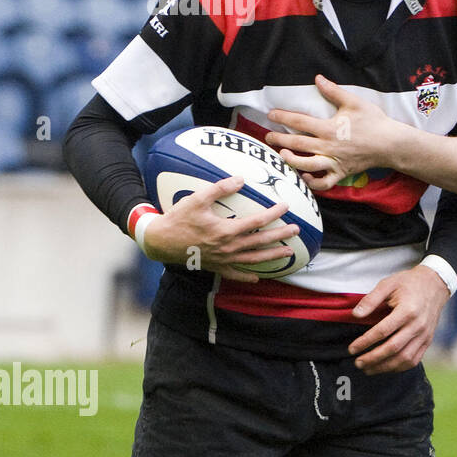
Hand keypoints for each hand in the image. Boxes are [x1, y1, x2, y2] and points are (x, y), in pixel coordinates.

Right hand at [141, 175, 299, 282]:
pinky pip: (235, 274)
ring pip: (254, 260)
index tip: (285, 206)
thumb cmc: (178, 219)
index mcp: (226, 231)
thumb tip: (240, 179)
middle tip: (296, 230)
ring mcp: (223, 260)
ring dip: (272, 256)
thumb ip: (219, 188)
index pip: (257, 222)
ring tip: (288, 252)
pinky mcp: (215, 267)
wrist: (159, 242)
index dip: (273, 214)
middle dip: (281, 236)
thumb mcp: (197, 199)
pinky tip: (258, 278)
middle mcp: (228, 248)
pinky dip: (247, 276)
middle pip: (261, 242)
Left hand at [265, 75, 401, 191]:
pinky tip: (304, 176)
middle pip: (297, 143)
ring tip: (282, 154)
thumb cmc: (374, 122)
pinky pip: (324, 182)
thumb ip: (334, 91)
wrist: (391, 144)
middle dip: (279, 139)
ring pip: (306, 165)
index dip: (282, 117)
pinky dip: (313, 183)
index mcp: (329, 128)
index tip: (271, 114)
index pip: (299, 122)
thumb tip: (317, 78)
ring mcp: (334, 161)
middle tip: (268, 136)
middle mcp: (328, 146)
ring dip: (291, 160)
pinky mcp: (341, 172)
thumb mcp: (354, 102)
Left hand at [347, 266, 449, 373]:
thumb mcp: (388, 284)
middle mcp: (418, 325)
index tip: (352, 349)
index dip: (365, 342)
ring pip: (404, 358)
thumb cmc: (409, 283)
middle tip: (357, 362)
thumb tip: (355, 315)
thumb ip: (371, 299)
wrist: (435, 285)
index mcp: (407, 310)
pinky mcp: (427, 340)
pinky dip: (399, 367)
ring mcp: (424, 335)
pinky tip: (385, 367)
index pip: (383, 331)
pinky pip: (414, 360)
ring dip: (384, 367)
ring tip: (368, 369)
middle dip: (372, 358)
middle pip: (393, 348)